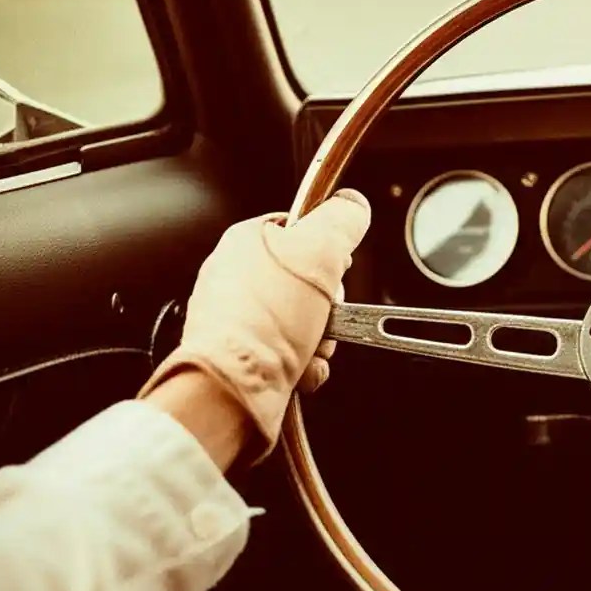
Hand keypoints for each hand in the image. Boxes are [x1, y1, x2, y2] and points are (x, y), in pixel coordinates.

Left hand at [139, 189, 371, 462]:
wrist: (236, 386)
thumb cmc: (263, 321)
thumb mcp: (319, 250)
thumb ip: (342, 220)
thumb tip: (354, 204)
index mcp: (247, 241)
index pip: (302, 229)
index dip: (330, 248)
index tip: (336, 265)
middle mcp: (238, 278)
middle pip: (310, 281)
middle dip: (329, 304)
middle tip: (324, 311)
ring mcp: (239, 320)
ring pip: (305, 321)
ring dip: (322, 339)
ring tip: (310, 346)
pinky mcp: (245, 356)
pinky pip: (291, 353)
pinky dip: (305, 364)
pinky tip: (299, 367)